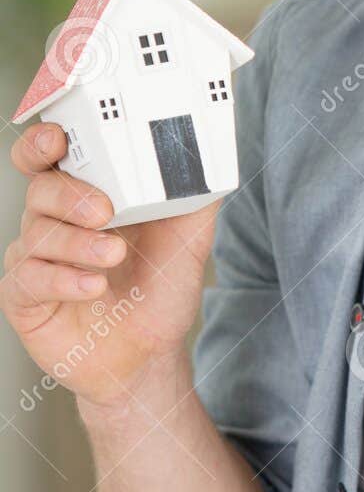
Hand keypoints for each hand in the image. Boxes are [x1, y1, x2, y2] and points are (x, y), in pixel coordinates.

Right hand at [1, 120, 218, 410]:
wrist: (150, 354)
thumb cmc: (158, 289)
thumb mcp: (188, 239)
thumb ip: (194, 196)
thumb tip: (209, 158)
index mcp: (85, 194)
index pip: (49, 157)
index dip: (44, 142)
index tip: (58, 137)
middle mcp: (53, 221)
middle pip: (41, 188)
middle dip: (71, 194)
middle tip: (105, 210)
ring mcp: (36, 258)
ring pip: (37, 233)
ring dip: (78, 242)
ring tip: (114, 254)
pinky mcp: (25, 297)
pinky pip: (30, 278)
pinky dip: (63, 278)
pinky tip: (93, 286)